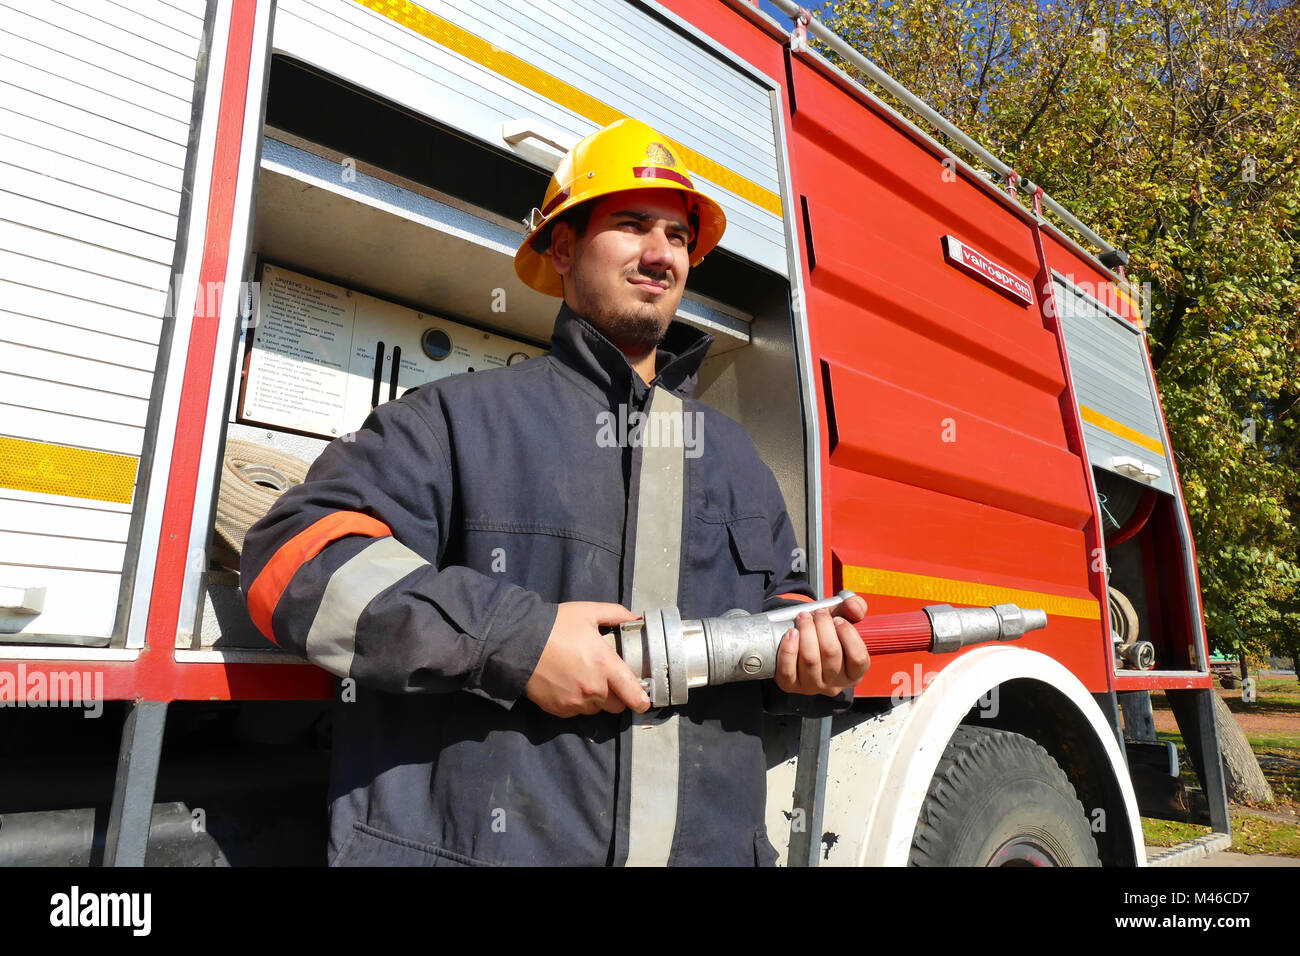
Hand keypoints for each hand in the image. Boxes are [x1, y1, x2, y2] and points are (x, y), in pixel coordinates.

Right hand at [525, 602, 651, 716]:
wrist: (519, 642)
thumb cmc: (555, 625)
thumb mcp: (588, 612)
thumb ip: (616, 614)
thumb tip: (636, 618)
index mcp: (605, 665)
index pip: (634, 694)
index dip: (642, 700)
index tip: (643, 699)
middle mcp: (593, 688)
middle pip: (617, 706)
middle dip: (617, 696)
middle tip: (607, 681)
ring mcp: (575, 702)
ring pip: (596, 710)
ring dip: (595, 700)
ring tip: (584, 680)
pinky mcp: (559, 709)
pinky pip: (576, 713)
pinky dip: (576, 703)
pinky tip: (567, 686)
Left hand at [775, 595, 869, 696]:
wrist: (803, 639)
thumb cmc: (827, 631)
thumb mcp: (845, 617)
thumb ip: (855, 607)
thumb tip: (854, 608)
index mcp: (854, 673)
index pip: (858, 658)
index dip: (848, 635)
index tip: (837, 619)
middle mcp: (835, 684)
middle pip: (831, 654)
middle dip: (823, 626)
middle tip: (817, 613)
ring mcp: (812, 686)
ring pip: (810, 660)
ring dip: (806, 632)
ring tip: (803, 618)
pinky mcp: (790, 685)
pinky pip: (787, 671)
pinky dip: (788, 650)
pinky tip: (791, 634)